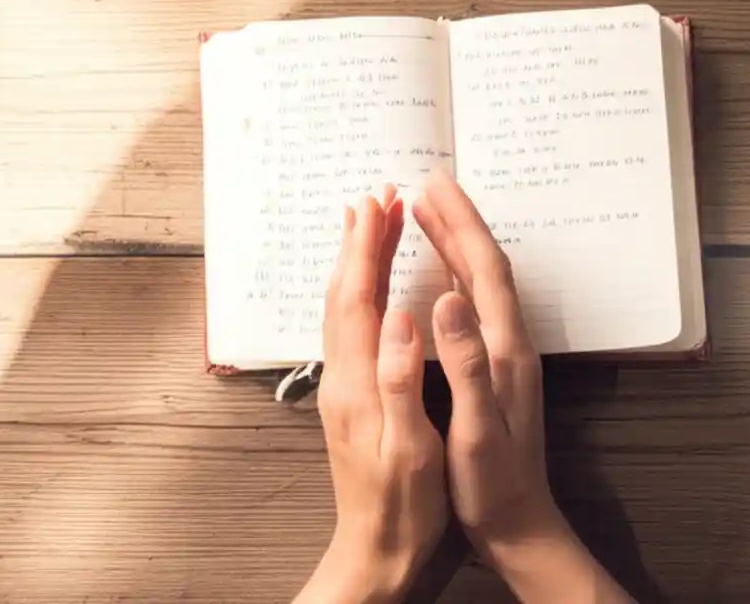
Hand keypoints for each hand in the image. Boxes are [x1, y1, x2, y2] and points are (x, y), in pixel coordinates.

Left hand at [296, 190, 447, 603]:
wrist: (374, 550)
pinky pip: (350, 328)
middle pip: (343, 295)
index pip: (357, 299)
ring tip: (371, 228)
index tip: (381, 204)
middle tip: (378, 199)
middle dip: (359, 243)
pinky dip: (360, 293)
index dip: (367, 248)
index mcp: (357, 383)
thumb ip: (398, 379)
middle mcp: (340, 378)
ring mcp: (342, 388)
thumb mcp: (409, 447)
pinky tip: (372, 290)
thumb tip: (396, 317)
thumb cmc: (402, 506)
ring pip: (343, 310)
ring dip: (357, 264)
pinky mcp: (350, 399)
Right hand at [413, 170, 634, 603]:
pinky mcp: (495, 368)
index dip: (459, 225)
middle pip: (486, 266)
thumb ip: (466, 363)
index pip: (484, 271)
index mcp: (505, 350)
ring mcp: (505, 354)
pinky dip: (455, 276)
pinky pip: (474, 305)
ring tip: (428, 213)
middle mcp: (510, 343)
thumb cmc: (493, 483)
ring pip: (480, 283)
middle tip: (427, 183)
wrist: (519, 523)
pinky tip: (438, 275)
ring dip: (456, 243)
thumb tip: (448, 299)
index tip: (432, 187)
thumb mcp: (476, 427)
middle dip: (458, 220)